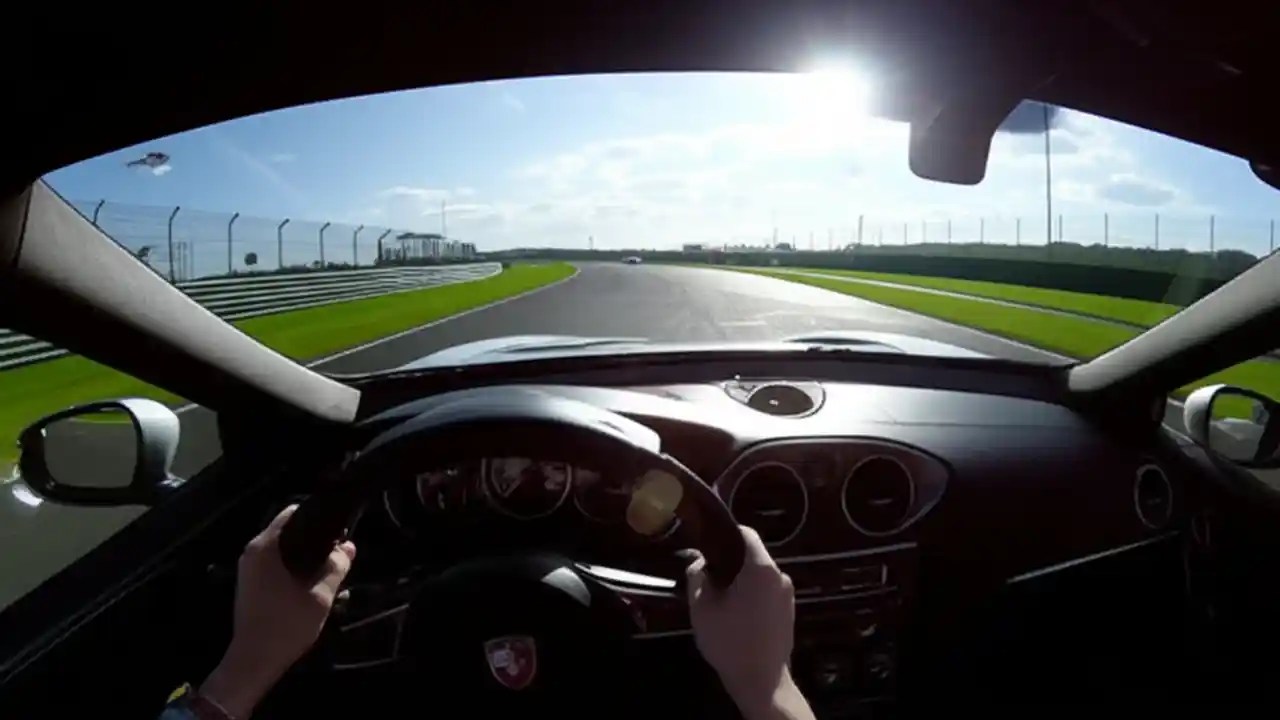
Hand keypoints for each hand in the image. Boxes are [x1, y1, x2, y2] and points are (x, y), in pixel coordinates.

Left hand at [200, 505, 355, 716]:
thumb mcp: (321, 595)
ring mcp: (248, 568)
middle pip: (288, 531)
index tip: (339, 530)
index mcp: (266, 547)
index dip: (319, 517)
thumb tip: (349, 546)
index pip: (293, 513)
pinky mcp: (249, 583)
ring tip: (329, 569)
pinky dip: (293, 567)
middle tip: (339, 553)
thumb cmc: (287, 624)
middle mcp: (253, 551)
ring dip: (305, 556)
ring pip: (283, 549)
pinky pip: (275, 564)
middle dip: (314, 539)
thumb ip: (337, 566)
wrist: (254, 660)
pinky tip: (312, 583)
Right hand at [686, 526, 811, 719]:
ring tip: (719, 600)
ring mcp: (788, 594)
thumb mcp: (701, 607)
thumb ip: (697, 576)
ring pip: (759, 575)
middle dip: (730, 562)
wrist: (762, 682)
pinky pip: (767, 592)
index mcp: (761, 568)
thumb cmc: (730, 642)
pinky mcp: (789, 611)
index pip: (746, 533)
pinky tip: (736, 615)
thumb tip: (699, 562)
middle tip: (707, 577)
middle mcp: (780, 575)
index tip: (707, 544)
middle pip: (752, 555)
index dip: (724, 533)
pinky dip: (752, 595)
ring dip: (740, 580)